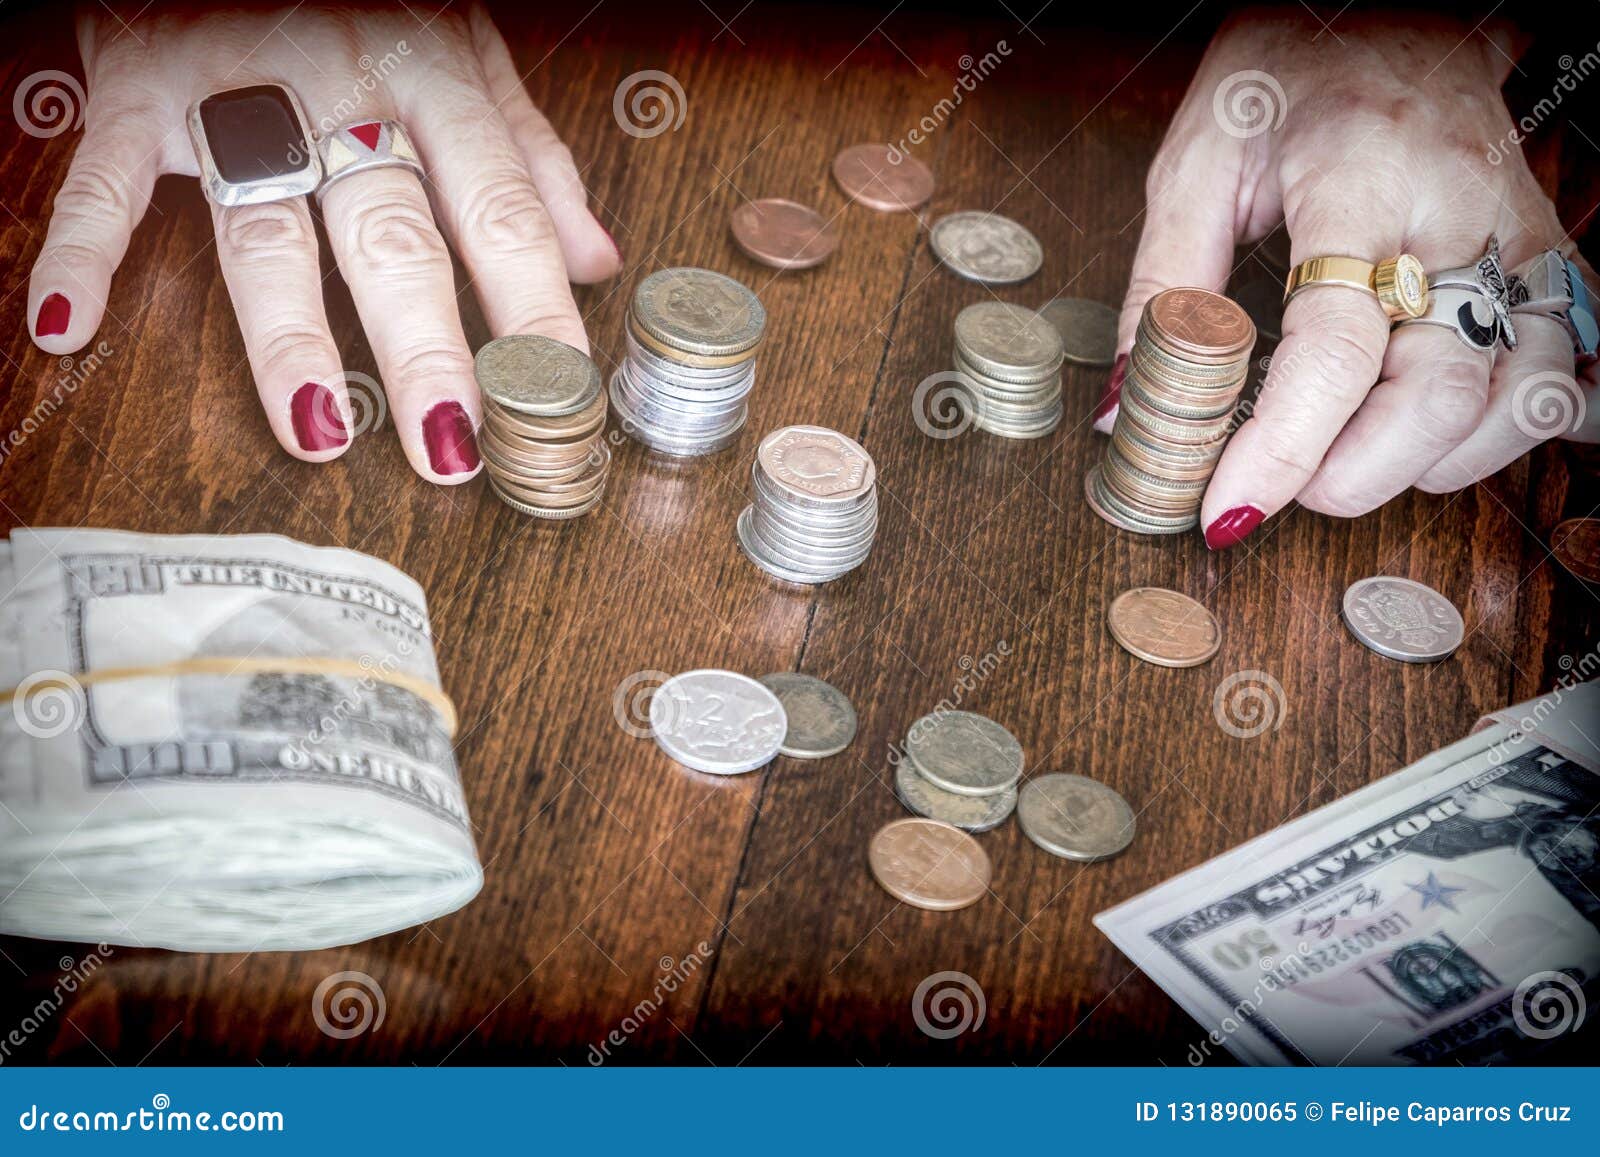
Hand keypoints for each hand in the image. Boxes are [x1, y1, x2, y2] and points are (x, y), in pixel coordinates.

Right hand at [27, 2, 621, 482]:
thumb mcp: (466, 47)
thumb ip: (531, 154)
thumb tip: (597, 260)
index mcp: (433, 78)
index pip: (500, 209)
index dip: (533, 306)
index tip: (559, 395)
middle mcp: (342, 88)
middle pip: (390, 231)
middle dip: (424, 345)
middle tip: (450, 444)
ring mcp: (235, 89)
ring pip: (265, 223)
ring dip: (290, 333)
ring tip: (317, 429)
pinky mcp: (138, 87)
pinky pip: (106, 178)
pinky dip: (83, 252)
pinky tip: (71, 328)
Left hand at [1106, 8, 1596, 547]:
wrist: (1394, 15)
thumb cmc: (1289, 77)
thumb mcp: (1197, 161)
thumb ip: (1162, 285)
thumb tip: (1125, 406)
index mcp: (1360, 174)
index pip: (1335, 344)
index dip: (1282, 445)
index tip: (1227, 505)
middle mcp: (1458, 215)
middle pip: (1440, 394)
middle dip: (1353, 476)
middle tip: (1278, 488)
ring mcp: (1517, 243)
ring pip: (1511, 402)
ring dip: (1421, 466)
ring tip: (1340, 457)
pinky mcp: (1545, 265)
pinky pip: (1547, 380)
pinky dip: (1485, 437)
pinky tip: (1417, 437)